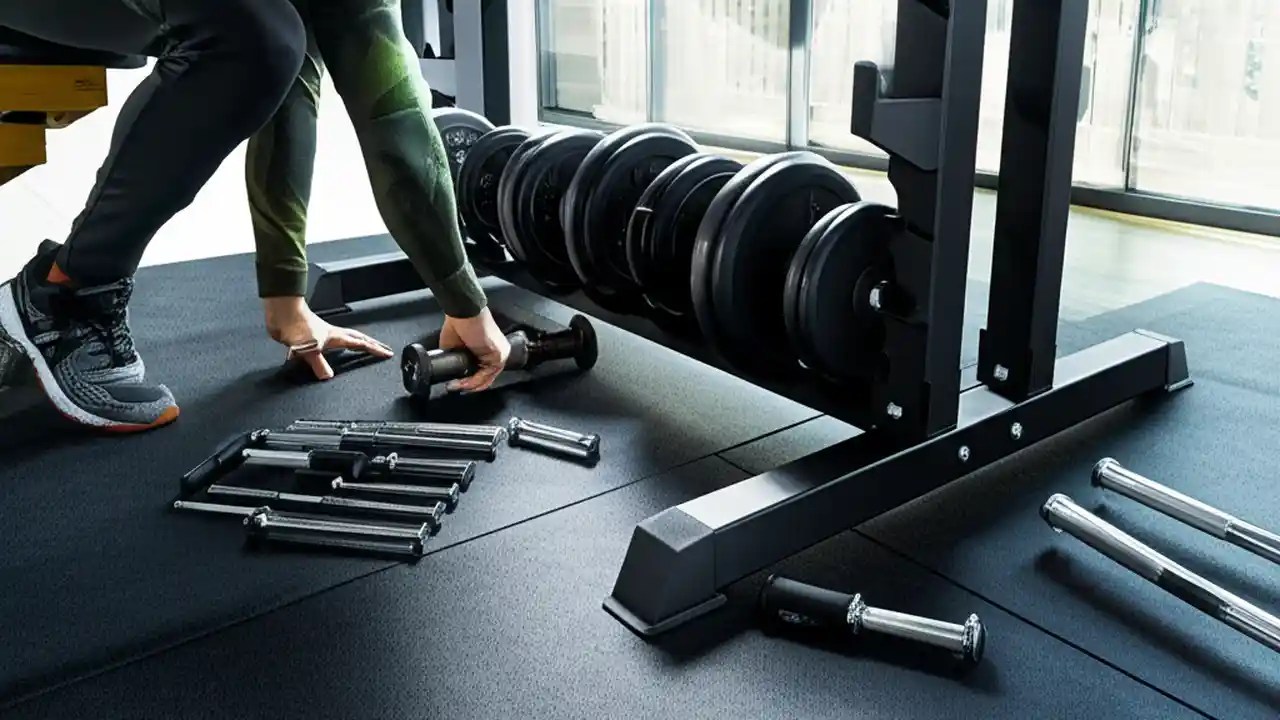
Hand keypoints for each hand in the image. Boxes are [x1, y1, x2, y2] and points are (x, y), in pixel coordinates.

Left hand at [263, 296, 393, 380]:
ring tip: (364, 347)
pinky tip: (331, 351)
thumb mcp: (310, 349)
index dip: (375, 349)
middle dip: (371, 344)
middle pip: (357, 339)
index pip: (360, 344)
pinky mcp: (310, 337)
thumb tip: (328, 376)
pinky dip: (337, 347)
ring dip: (357, 342)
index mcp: (335, 336)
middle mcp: (331, 335)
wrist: (281, 312)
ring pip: (345, 339)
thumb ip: (319, 364)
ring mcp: (321, 335)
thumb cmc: (295, 324)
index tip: (387, 353)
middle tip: (382, 348)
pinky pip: (329, 344)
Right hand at [438, 307, 509, 392]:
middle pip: (486, 378)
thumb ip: (458, 360)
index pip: (483, 373)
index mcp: (489, 350)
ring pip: (486, 378)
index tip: (456, 385)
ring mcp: (500, 354)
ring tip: (455, 385)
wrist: (463, 312)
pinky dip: (473, 381)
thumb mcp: (455, 347)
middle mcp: (497, 353)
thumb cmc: (458, 324)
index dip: (469, 382)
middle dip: (469, 386)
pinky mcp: (499, 355)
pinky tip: (461, 382)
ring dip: (469, 385)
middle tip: (454, 387)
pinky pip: (486, 374)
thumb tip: (453, 373)